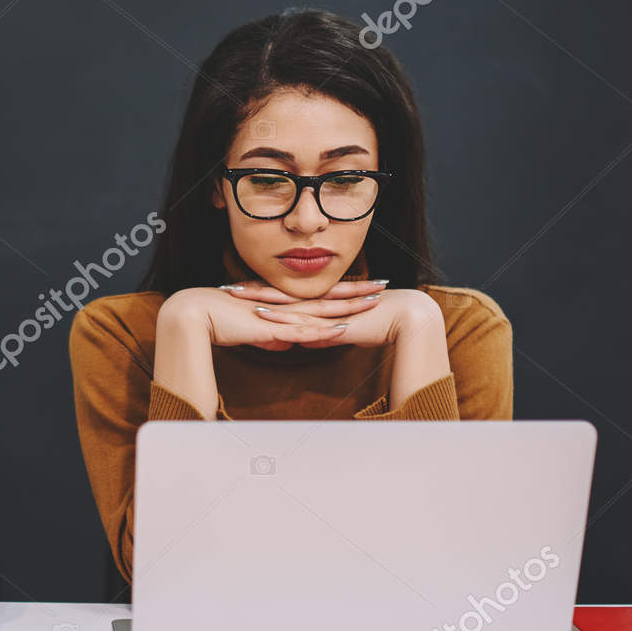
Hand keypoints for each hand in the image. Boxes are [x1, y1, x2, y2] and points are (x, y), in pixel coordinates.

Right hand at [164, 278, 387, 350]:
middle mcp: (284, 306)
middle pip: (327, 298)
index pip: (319, 295)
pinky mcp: (269, 328)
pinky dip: (323, 331)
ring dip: (348, 308)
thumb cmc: (217, 321)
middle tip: (383, 285)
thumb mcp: (250, 332)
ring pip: (321, 311)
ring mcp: (278, 315)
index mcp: (281, 304)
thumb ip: (270, 337)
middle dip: (357, 292)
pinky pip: (302, 331)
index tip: (365, 286)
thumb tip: (285, 345)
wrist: (192, 314)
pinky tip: (342, 329)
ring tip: (374, 302)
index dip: (343, 290)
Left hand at [242, 284, 442, 348]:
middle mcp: (319, 304)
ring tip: (235, 297)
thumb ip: (320, 335)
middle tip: (225, 289)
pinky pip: (301, 322)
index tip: (241, 290)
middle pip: (279, 296)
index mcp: (320, 303)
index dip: (263, 292)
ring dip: (260, 301)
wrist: (406, 317)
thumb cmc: (379, 324)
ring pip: (286, 305)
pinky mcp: (331, 323)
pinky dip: (282, 321)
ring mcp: (324, 312)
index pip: (286, 296)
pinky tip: (264, 319)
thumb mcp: (341, 331)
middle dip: (252, 291)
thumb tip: (302, 341)